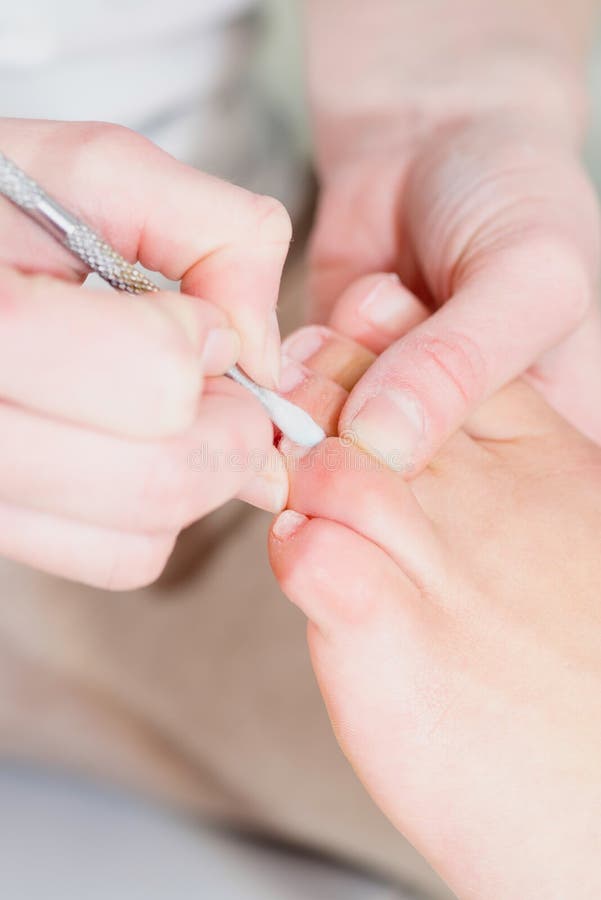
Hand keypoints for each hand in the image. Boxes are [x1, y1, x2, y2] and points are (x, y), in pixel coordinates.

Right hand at [0, 119, 290, 587]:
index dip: (200, 346)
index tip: (193, 317)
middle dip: (230, 428)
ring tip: (165, 405)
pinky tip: (128, 444)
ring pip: (145, 534)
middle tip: (218, 380)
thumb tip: (257, 352)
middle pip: (160, 480)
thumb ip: (214, 232)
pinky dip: (157, 510)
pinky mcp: (2, 532)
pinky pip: (119, 557)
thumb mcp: (97, 173)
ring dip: (195, 469)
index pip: (154, 377)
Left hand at [270, 321, 600, 899]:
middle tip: (300, 438)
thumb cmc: (571, 657)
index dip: (376, 357)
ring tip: (308, 515)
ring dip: (297, 476)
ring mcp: (436, 556)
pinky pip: (310, 547)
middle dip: (316, 400)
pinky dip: (293, 548)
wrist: (593, 795)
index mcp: (538, 457)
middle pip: (366, 395)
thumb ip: (498, 472)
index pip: (436, 353)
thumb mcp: (561, 532)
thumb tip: (411, 427)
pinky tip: (308, 568)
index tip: (349, 382)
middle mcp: (486, 492)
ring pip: (329, 459)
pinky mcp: (384, 629)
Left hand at [309, 112, 600, 472]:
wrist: (433, 135)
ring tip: (384, 300)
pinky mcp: (327, 391)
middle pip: (392, 492)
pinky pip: (289, 409)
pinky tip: (344, 311)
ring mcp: (383, 422)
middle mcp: (457, 450)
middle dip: (374, 414)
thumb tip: (382, 443)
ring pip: (330, 450)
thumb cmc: (511, 195)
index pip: (482, 522)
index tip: (419, 418)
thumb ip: (462, 362)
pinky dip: (302, 360)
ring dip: (337, 375)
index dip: (437, 488)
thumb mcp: (528, 274)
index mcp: (537, 445)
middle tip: (399, 333)